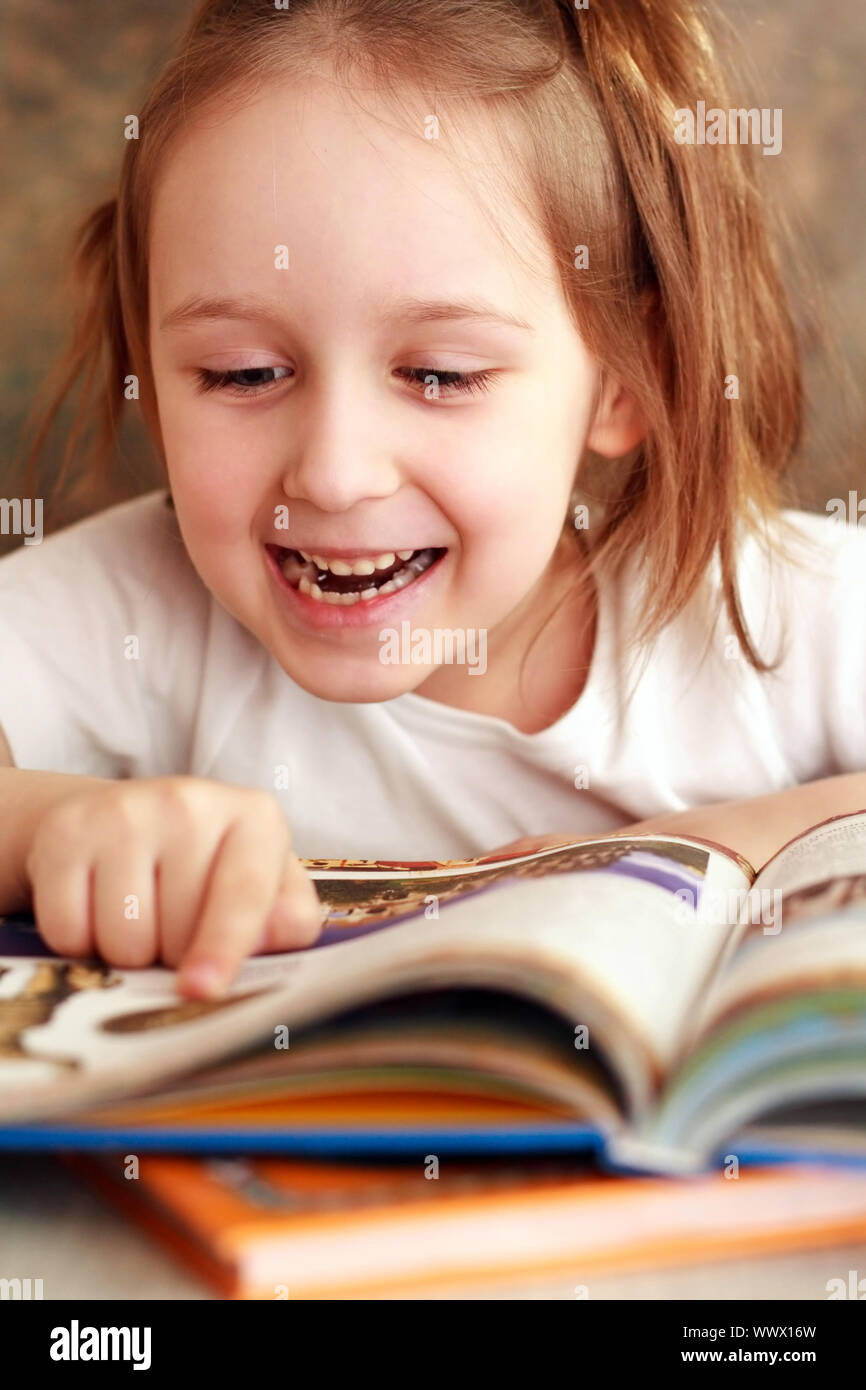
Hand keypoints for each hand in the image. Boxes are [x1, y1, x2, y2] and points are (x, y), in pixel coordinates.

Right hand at [24, 776, 324, 998]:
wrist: (130, 822)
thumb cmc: (214, 869)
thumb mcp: (269, 887)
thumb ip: (288, 918)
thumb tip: (276, 934)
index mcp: (255, 819)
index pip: (243, 893)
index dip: (223, 948)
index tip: (201, 989)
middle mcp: (190, 802)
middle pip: (177, 933)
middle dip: (175, 956)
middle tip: (174, 930)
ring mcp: (124, 811)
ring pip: (122, 940)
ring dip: (128, 955)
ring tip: (140, 918)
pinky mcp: (67, 830)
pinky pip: (68, 931)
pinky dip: (80, 943)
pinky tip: (98, 910)